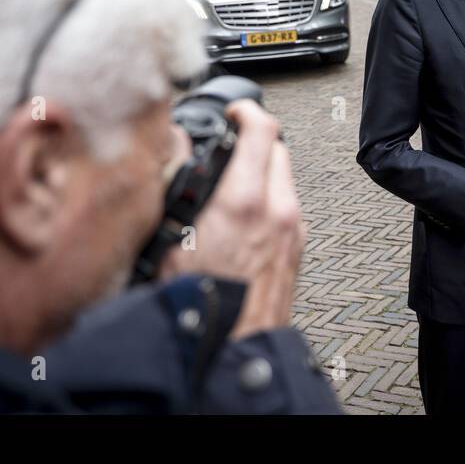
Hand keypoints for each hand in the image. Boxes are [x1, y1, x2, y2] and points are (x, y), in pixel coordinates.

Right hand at [160, 101, 304, 338]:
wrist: (234, 353)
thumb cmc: (199, 308)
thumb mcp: (167, 243)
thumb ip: (172, 195)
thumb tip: (167, 161)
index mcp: (244, 202)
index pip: (260, 129)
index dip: (246, 110)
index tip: (233, 110)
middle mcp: (278, 211)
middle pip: (277, 149)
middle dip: (254, 140)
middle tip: (230, 144)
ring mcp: (293, 231)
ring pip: (284, 178)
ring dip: (262, 171)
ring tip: (231, 183)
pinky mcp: (297, 250)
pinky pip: (287, 207)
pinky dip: (269, 200)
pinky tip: (242, 217)